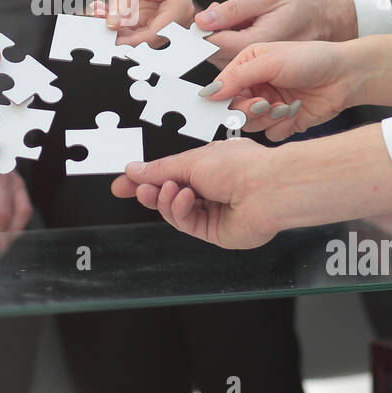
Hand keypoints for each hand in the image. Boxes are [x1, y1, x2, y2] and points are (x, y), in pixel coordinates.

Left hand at [94, 0, 194, 45]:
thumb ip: (125, 2)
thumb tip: (111, 24)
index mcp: (178, 9)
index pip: (154, 35)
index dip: (131, 39)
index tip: (109, 37)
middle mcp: (173, 17)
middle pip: (144, 36)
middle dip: (119, 31)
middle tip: (98, 18)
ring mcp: (161, 16)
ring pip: (135, 31)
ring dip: (115, 23)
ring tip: (98, 9)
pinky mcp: (150, 14)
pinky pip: (131, 22)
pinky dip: (117, 16)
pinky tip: (102, 7)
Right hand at [110, 139, 288, 248]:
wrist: (268, 188)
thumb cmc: (241, 166)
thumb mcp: (190, 160)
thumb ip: (159, 170)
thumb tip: (134, 170)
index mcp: (207, 165)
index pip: (168, 174)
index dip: (145, 179)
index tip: (123, 183)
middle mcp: (210, 189)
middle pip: (169, 195)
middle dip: (150, 192)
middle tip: (133, 190)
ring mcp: (213, 211)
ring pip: (174, 211)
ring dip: (165, 200)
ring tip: (166, 189)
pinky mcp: (215, 232)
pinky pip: (186, 223)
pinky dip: (179, 210)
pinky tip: (184, 198)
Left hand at [193, 0, 356, 66]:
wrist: (331, 24)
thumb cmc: (303, 5)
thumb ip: (234, 10)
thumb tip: (202, 19)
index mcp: (255, 45)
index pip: (213, 45)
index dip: (202, 32)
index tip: (200, 19)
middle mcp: (256, 67)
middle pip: (215, 58)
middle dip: (210, 38)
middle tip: (218, 15)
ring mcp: (261, 76)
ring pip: (225, 65)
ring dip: (222, 45)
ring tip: (237, 22)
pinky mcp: (265, 77)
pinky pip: (239, 68)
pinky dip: (235, 51)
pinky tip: (245, 34)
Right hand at [199, 40, 360, 141]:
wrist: (346, 75)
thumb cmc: (314, 58)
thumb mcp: (271, 61)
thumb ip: (238, 76)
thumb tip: (211, 92)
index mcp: (249, 65)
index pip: (224, 88)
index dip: (225, 99)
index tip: (231, 104)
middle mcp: (257, 86)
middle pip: (235, 109)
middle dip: (249, 109)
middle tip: (264, 104)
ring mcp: (270, 105)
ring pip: (252, 124)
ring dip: (268, 118)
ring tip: (284, 105)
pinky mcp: (284, 121)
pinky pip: (270, 134)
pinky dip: (281, 126)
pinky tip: (295, 112)